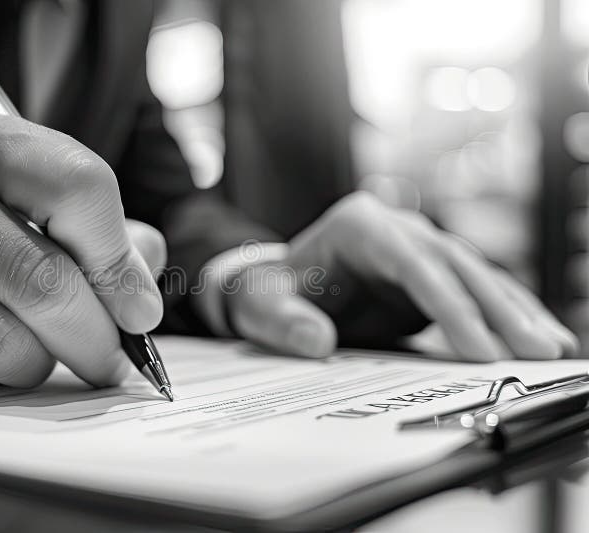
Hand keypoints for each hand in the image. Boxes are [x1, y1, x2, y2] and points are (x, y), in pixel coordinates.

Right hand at [0, 108, 165, 387]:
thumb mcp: (41, 213)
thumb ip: (105, 241)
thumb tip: (143, 292)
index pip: (80, 184)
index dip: (118, 259)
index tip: (139, 311)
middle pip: (47, 272)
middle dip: (96, 332)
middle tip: (112, 361)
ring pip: (12, 328)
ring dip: (52, 358)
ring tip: (51, 354)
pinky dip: (9, 370)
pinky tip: (2, 357)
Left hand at [225, 192, 578, 360]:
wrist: (279, 285)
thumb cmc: (270, 290)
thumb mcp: (261, 304)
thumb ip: (283, 321)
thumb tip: (317, 342)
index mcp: (359, 224)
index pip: (414, 264)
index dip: (450, 306)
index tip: (479, 349)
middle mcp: (397, 229)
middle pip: (456, 266)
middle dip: (498, 310)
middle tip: (534, 351)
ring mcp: (418, 248)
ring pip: (475, 275)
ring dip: (513, 312)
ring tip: (549, 348)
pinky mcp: (431, 274)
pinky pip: (474, 291)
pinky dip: (505, 313)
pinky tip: (537, 334)